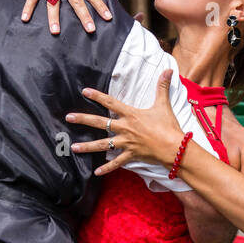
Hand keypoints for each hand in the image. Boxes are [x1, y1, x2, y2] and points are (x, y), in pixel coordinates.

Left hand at [65, 70, 185, 175]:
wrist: (174, 147)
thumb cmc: (169, 126)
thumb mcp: (163, 105)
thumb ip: (162, 87)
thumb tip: (168, 70)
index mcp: (131, 114)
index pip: (110, 102)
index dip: (97, 96)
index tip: (84, 91)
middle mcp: (125, 128)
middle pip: (100, 122)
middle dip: (83, 119)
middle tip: (69, 118)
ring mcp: (126, 143)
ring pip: (102, 144)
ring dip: (87, 147)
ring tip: (73, 147)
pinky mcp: (131, 155)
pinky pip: (116, 163)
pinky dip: (107, 168)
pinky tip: (96, 172)